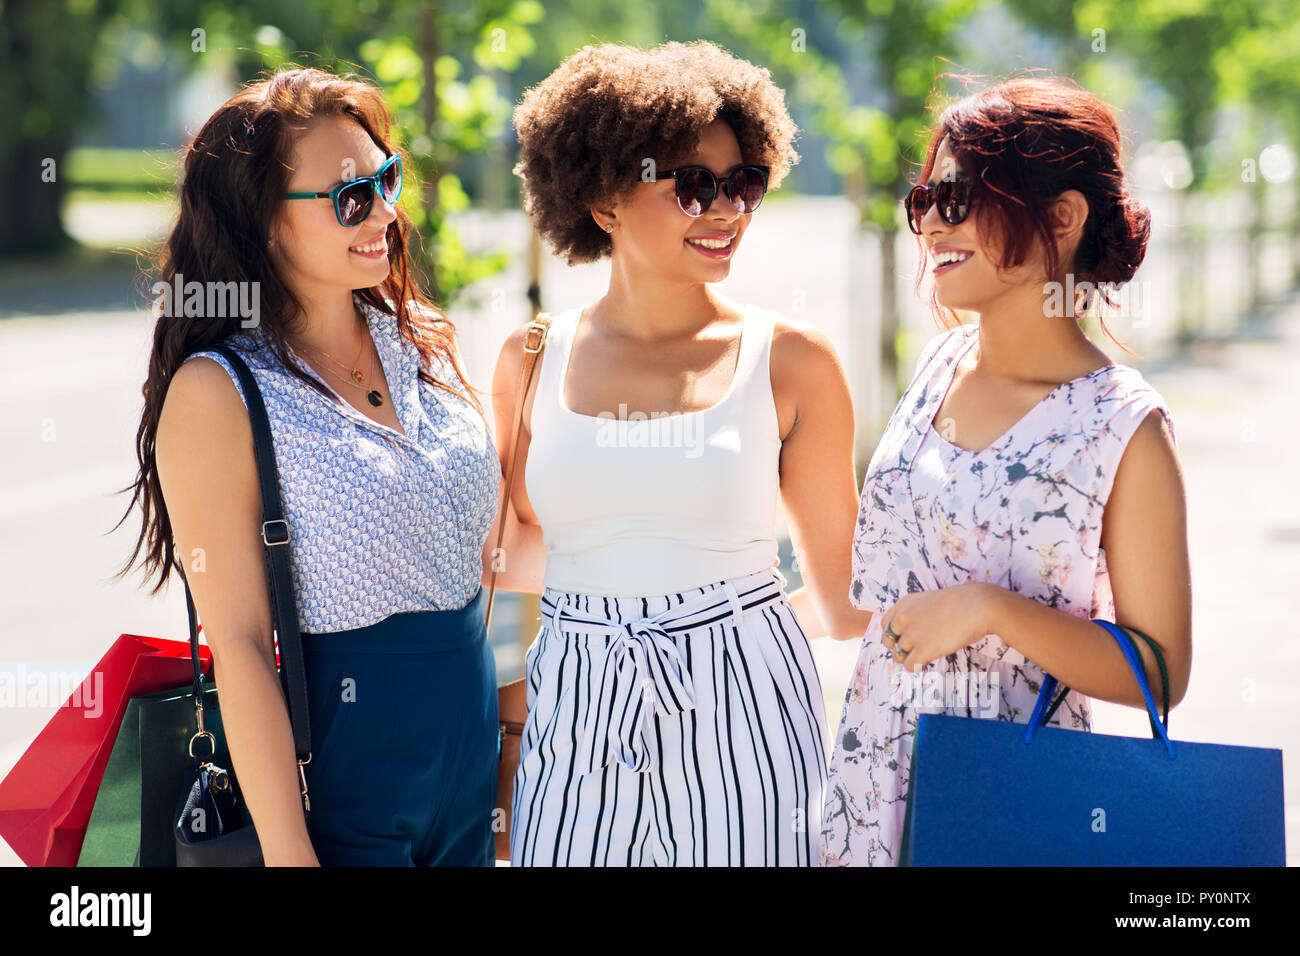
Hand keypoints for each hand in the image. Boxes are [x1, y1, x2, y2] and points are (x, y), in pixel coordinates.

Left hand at [879, 582, 996, 672]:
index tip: (906, 639)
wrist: (978, 606)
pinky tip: (928, 662)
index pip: (885, 624)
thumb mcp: (929, 601)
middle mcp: (903, 618)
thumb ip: (915, 614)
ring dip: (910, 658)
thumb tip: (909, 635)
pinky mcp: (924, 649)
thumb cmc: (960, 604)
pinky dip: (917, 667)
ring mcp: (912, 634)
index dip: (895, 634)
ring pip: (898, 656)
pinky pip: (910, 666)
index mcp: (904, 604)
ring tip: (924, 656)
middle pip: (889, 642)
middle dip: (900, 648)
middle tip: (915, 650)